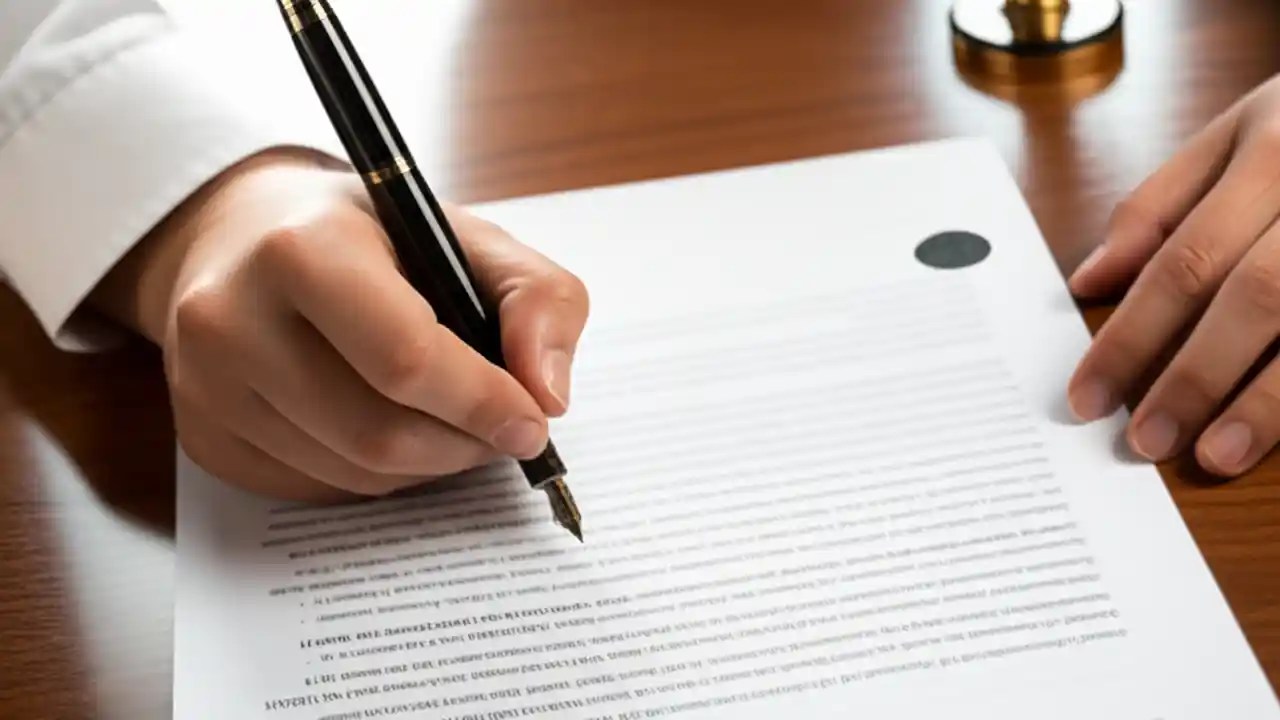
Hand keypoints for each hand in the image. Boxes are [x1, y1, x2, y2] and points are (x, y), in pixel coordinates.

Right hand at [90, 150, 588, 501]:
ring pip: (353, 473)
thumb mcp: (465, 236)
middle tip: (502, 430)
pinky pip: (320, 490)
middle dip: (464, 444)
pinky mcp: (203, 437)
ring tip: (452, 422)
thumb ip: (538, 298)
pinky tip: (390, 426)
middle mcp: (230, 319)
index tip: (532, 421)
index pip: (404, 358)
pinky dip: (378, 474)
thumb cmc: (369, 238)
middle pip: (379, 432)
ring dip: (428, 464)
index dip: (482, 402)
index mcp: (301, 249)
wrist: (241, 238)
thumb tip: (549, 394)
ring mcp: (205, 386)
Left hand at [1068, 74, 1279, 476]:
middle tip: (1146, 441)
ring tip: (1217, 455)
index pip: (1185, 260)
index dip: (1132, 335)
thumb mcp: (1239, 130)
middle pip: (1256, 295)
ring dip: (1269, 402)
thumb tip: (1089, 279)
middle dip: (1194, 375)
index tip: (1088, 398)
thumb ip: (1160, 204)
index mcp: (1273, 153)